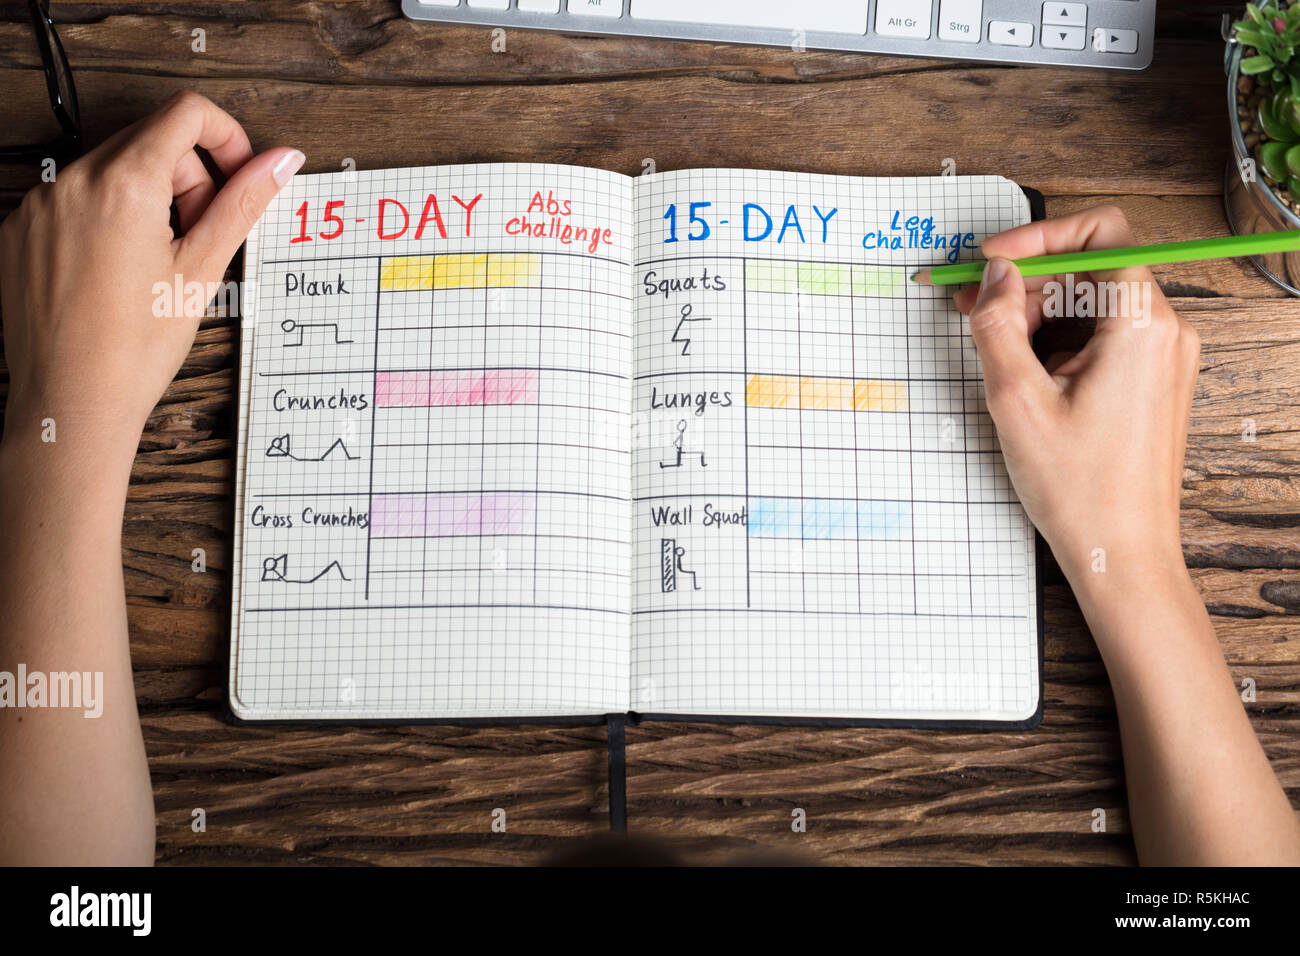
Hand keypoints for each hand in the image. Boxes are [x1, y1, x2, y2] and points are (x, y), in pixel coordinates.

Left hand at [0, 91, 302, 446]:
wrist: (71, 403)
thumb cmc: (134, 350)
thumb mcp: (202, 271)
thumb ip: (242, 204)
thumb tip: (280, 161)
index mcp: (124, 185)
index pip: (185, 113)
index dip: (225, 138)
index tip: (237, 175)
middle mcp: (73, 182)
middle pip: (150, 140)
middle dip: (188, 178)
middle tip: (199, 238)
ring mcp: (39, 204)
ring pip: (112, 169)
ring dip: (147, 199)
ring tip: (156, 263)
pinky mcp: (19, 228)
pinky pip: (74, 198)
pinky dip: (105, 218)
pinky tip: (117, 272)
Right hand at [950, 206, 1199, 585]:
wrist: (1122, 554)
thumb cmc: (1082, 490)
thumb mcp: (1016, 399)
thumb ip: (997, 324)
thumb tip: (992, 276)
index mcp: (1141, 325)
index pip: (1098, 233)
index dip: (1037, 238)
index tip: (990, 261)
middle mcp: (1164, 331)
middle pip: (1090, 268)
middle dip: (1026, 283)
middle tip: (967, 306)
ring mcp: (1161, 357)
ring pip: (1091, 304)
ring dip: (1038, 316)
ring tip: (992, 352)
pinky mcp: (1150, 380)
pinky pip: (1101, 337)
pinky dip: (1058, 343)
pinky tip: (1022, 376)